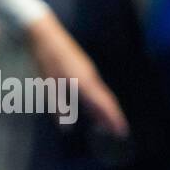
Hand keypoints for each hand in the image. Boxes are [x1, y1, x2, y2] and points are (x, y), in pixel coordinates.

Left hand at [25, 12, 128, 136]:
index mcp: (84, 83)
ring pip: (101, 95)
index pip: (104, 104)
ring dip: (104, 111)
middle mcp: (91, 79)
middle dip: (113, 117)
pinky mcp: (84, 71)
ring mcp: (89, 73)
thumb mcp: (49, 86)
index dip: (114, 119)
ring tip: (104, 126)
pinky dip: (98, 102)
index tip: (122, 132)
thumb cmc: (47, 61)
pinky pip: (96, 90)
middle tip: (118, 133)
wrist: (48, 37)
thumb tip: (66, 128)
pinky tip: (92, 108)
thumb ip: (59, 107)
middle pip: (106, 100)